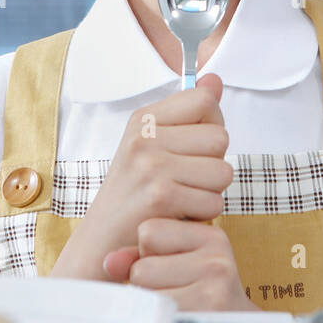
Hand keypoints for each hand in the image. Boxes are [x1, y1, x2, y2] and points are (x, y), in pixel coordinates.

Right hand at [52, 73, 231, 281]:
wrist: (100, 244)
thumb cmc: (133, 195)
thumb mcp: (154, 146)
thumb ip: (189, 113)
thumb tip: (215, 78)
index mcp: (144, 119)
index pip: (205, 101)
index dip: (210, 127)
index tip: (190, 149)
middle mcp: (145, 136)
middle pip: (220, 138)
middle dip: (212, 165)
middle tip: (184, 181)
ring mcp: (152, 165)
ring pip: (223, 172)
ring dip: (210, 193)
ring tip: (181, 199)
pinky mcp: (161, 197)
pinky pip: (213, 202)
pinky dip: (202, 217)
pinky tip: (177, 217)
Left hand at [101, 217, 258, 311]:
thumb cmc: (200, 297)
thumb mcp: (177, 266)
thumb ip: (139, 256)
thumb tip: (108, 262)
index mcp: (209, 235)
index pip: (149, 231)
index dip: (149, 254)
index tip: (173, 269)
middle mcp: (216, 255)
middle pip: (142, 264)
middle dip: (148, 282)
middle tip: (176, 294)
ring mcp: (216, 282)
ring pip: (145, 289)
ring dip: (151, 302)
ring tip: (177, 306)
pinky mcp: (209, 309)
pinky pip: (155, 312)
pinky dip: (157, 320)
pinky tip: (178, 321)